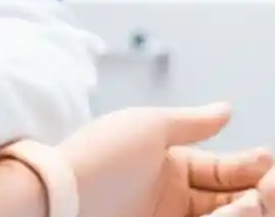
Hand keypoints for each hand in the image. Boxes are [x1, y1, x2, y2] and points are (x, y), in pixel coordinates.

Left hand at [59, 103, 271, 216]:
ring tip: (249, 203)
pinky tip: (232, 213)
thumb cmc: (98, 155)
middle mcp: (176, 198)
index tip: (268, 163)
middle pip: (237, 201)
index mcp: (174, 167)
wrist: (60, 194)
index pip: (229, 171)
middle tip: (267, 188)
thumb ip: (192, 122)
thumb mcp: (147, 127)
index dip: (254, 168)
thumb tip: (227, 109)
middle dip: (260, 194)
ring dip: (244, 212)